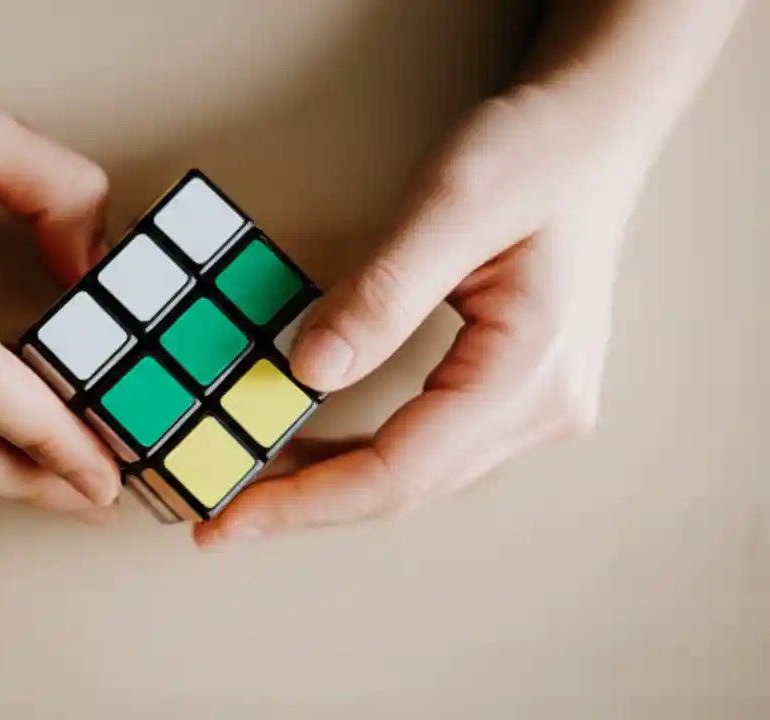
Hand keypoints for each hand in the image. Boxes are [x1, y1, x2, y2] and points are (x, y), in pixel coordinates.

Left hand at [196, 82, 655, 545]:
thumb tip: (306, 372)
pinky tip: (308, 445)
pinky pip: (426, 444)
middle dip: (306, 501)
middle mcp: (544, 408)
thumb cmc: (537, 151)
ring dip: (329, 481)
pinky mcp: (516, 392)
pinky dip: (360, 450)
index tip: (229, 515)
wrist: (595, 127)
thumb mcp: (451, 205)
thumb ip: (381, 295)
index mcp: (530, 373)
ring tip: (249, 481)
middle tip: (218, 511)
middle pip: (405, 486)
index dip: (306, 499)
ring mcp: (537, 406)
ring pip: (415, 472)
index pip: (400, 471)